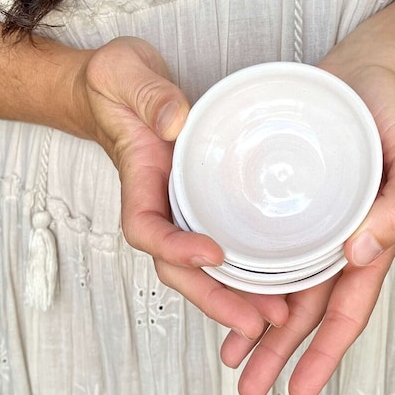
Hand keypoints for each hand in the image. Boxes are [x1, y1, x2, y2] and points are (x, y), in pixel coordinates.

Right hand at [76, 37, 288, 336]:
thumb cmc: (117, 83)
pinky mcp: (203, 204)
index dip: (174, 248)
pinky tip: (276, 288)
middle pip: (178, 267)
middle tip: (255, 321)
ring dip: (235, 297)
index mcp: (139, 178)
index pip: (145, 228)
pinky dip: (243, 273)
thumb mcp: (125, 73)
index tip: (211, 253)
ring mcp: (181, 208)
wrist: (119, 89)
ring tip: (277, 317)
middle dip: (214, 298)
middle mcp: (160, 204)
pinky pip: (220, 247)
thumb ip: (149, 95)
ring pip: (201, 268)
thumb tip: (175, 123)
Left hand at [221, 63, 394, 394]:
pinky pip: (266, 251)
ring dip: (258, 329)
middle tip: (249, 390)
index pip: (349, 309)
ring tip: (231, 361)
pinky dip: (246, 279)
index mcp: (373, 240)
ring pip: (283, 289)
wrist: (365, 70)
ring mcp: (314, 225)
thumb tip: (363, 255)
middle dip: (280, 354)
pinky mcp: (288, 204)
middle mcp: (342, 242)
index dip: (325, 352)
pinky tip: (224, 296)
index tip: (299, 391)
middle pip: (308, 312)